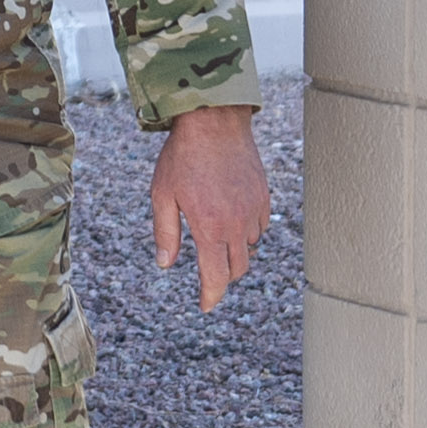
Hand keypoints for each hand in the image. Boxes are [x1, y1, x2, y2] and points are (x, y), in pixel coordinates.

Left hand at [149, 105, 269, 310]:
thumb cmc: (182, 157)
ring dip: (234, 250)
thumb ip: (166, 234)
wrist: (214, 123)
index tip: (205, 305)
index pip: (216, 278)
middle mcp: (236, 224)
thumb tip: (166, 264)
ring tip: (216, 236)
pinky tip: (231, 217)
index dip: (211, 296)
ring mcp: (253, 210)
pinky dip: (247, 230)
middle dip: (222, 276)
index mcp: (210, 228)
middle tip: (207, 271)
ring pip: (249, 247)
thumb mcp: (162, 196)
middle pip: (237, 269)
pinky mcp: (264, 196)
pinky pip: (260, 226)